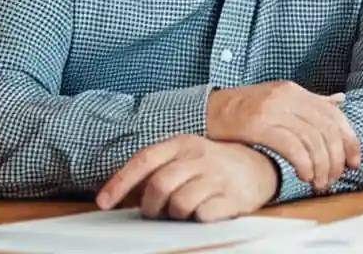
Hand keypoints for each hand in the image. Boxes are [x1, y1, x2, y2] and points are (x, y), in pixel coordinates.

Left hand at [95, 135, 276, 221]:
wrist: (258, 165)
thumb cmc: (210, 165)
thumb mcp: (184, 156)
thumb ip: (156, 169)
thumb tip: (120, 195)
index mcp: (182, 143)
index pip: (144, 161)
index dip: (120, 183)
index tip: (104, 202)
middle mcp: (199, 156)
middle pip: (159, 186)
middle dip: (151, 206)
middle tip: (157, 212)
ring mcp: (217, 176)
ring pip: (179, 203)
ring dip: (174, 214)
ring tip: (182, 211)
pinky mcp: (232, 197)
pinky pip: (203, 215)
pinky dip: (196, 219)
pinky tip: (202, 212)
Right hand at [206, 81, 358, 193]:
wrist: (205, 112)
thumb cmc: (244, 111)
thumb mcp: (279, 99)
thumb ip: (310, 102)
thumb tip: (340, 100)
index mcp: (295, 91)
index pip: (334, 115)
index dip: (349, 140)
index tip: (354, 162)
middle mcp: (287, 96)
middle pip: (326, 129)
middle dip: (335, 158)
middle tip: (334, 179)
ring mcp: (273, 109)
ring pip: (312, 139)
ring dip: (321, 166)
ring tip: (319, 183)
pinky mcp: (258, 124)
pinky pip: (291, 145)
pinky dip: (303, 163)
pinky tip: (304, 175)